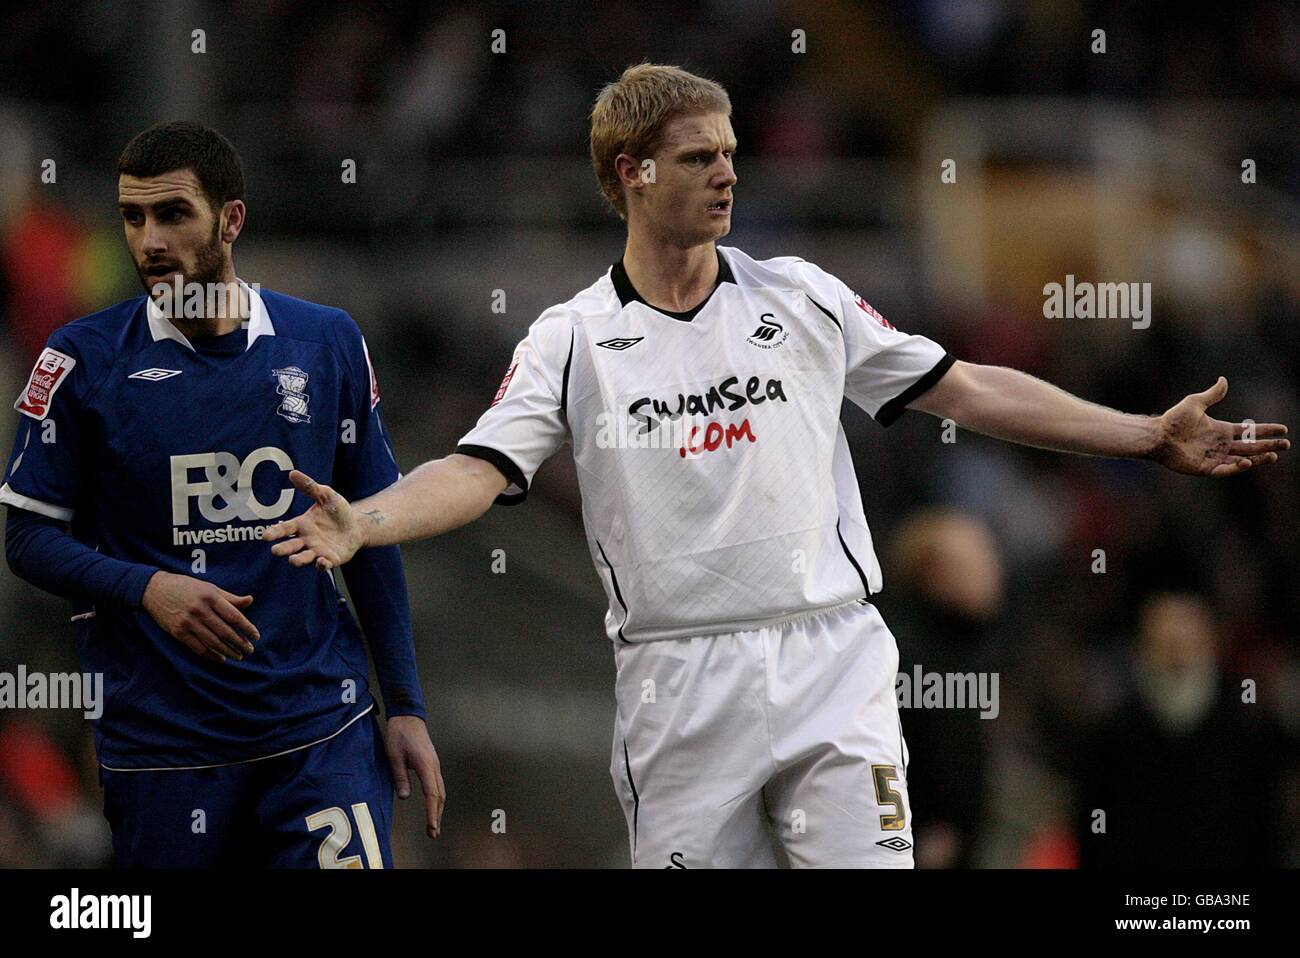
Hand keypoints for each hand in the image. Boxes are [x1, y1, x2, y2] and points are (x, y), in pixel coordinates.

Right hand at [141, 571, 258, 662]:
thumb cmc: (186, 587)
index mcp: (210, 597)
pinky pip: (197, 648)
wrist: (155, 589)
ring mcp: (188, 622)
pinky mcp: (178, 632)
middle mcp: (200, 610)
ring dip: (228, 651)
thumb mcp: (209, 587)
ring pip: (213, 642)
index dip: (247, 628)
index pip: (234, 616)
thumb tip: (250, 600)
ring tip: (238, 656)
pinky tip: (220, 658)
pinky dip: (211, 655)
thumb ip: (230, 597)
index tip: (256, 636)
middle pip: (225, 632)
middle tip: (250, 650)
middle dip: (240, 643)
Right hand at [263, 470, 364, 570]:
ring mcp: (317, 551)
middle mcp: (306, 540)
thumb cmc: (337, 510)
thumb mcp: (326, 495)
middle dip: (283, 549)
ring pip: (304, 558)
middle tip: (275, 551)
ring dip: (298, 560)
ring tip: (292, 560)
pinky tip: (321, 562)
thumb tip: (292, 473)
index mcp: (302, 525)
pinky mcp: (331, 559)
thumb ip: (310, 487)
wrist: (357, 525)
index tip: (265, 536)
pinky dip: (321, 565)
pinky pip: (324, 565)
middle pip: (290, 546)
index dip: (275, 532)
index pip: (285, 529)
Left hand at [385, 715, 445, 838]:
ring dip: (438, 807)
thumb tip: (404, 797)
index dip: (432, 813)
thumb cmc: (399, 734)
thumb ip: (400, 777)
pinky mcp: (432, 762)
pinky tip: (433, 804)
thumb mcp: (394, 756)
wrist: (407, 716)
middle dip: (437, 815)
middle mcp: (434, 766)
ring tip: (434, 824)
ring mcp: (434, 764)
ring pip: (440, 790)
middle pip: (440, 795)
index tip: (432, 827)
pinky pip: (437, 783)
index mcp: (425, 765)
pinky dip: (437, 797)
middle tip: (433, 832)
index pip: (432, 794)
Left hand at [1150, 377, 1288, 476]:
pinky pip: (1225, 469)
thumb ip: (1212, 394)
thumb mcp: (1195, 403)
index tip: (1283, 429)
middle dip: (1269, 445)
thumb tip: (1223, 379)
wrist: (1157, 435)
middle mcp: (1221, 444)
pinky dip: (1237, 467)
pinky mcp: (1205, 468)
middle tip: (1286, 444)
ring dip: (1258, 458)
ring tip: (1274, 456)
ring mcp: (1214, 457)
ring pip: (1242, 459)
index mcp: (1221, 430)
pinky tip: (1248, 462)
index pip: (1249, 430)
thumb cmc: (1173, 420)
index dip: (1266, 430)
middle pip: (1250, 446)